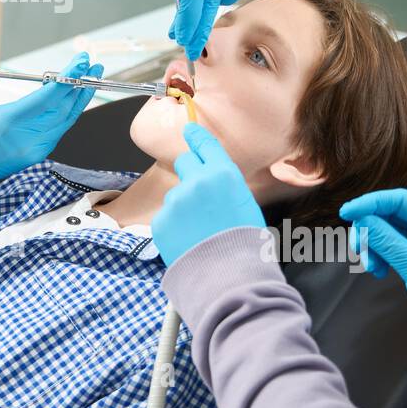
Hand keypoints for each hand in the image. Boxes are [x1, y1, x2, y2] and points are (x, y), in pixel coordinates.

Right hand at [0, 37, 101, 200]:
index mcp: (8, 121)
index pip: (47, 97)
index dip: (67, 79)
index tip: (81, 61)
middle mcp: (27, 137)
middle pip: (63, 107)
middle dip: (80, 83)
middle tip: (91, 62)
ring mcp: (36, 148)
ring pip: (67, 118)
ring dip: (81, 96)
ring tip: (92, 75)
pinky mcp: (40, 153)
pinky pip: (61, 127)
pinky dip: (70, 109)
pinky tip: (75, 94)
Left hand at [152, 122, 264, 264]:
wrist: (229, 278)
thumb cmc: (245, 243)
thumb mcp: (245, 203)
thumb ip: (224, 184)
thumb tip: (212, 177)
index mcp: (223, 174)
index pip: (204, 144)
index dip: (196, 136)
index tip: (189, 130)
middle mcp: (196, 181)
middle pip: (185, 163)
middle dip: (191, 174)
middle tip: (201, 198)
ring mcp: (176, 201)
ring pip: (176, 195)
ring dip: (184, 207)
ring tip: (200, 232)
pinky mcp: (161, 220)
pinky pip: (167, 217)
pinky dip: (175, 226)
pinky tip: (189, 241)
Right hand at [340, 189, 406, 358]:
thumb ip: (389, 242)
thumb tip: (363, 219)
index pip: (400, 200)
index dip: (371, 203)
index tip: (347, 211)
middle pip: (389, 215)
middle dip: (370, 230)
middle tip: (359, 249)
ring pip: (385, 231)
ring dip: (372, 246)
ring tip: (373, 267)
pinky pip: (388, 247)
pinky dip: (379, 256)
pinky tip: (380, 271)